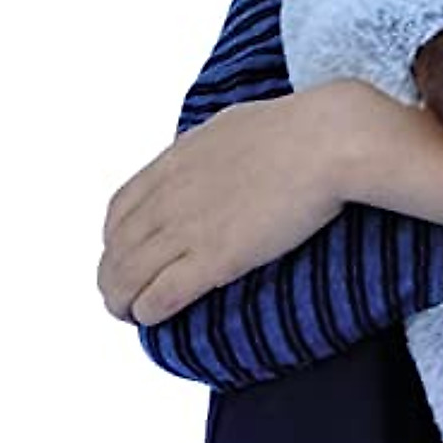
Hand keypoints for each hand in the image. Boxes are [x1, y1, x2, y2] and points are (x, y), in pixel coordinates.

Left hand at [98, 84, 356, 325]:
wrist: (329, 141)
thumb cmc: (301, 127)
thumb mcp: (236, 125)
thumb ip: (211, 147)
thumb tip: (211, 155)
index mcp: (177, 161)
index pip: (120, 209)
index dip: (115, 239)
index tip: (125, 252)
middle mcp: (171, 195)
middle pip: (116, 248)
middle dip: (112, 276)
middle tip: (123, 292)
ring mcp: (189, 227)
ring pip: (127, 277)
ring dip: (122, 300)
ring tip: (131, 313)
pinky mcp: (214, 258)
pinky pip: (160, 295)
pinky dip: (149, 311)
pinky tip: (154, 318)